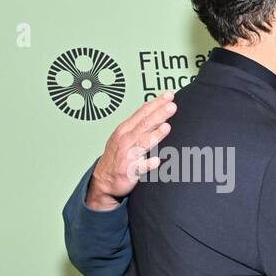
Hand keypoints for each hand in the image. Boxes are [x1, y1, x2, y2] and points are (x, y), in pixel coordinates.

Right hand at [85, 92, 177, 210]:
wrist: (104, 179)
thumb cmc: (118, 156)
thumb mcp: (125, 135)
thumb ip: (140, 123)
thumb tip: (153, 107)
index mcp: (126, 129)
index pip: (143, 113)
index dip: (156, 103)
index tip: (169, 95)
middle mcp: (126, 140)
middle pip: (144, 124)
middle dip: (158, 114)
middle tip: (172, 106)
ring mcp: (127, 155)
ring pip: (142, 143)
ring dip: (155, 135)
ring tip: (167, 126)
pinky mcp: (129, 171)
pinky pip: (139, 168)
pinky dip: (147, 164)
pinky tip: (156, 161)